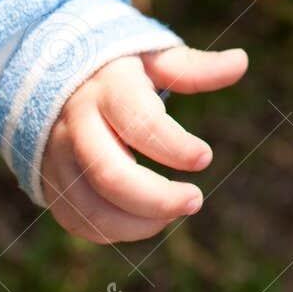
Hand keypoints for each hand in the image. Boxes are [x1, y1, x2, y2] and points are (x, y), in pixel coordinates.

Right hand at [39, 44, 248, 244]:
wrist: (52, 81)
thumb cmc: (119, 71)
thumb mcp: (154, 59)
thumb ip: (194, 68)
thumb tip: (242, 61)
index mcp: (107, 87)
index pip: (139, 122)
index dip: (174, 146)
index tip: (206, 158)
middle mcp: (76, 124)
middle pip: (110, 173)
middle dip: (156, 198)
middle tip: (196, 201)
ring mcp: (58, 157)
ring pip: (91, 206)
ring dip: (137, 223)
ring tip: (175, 214)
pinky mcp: (50, 183)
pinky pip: (78, 220)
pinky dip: (113, 232)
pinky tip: (146, 221)